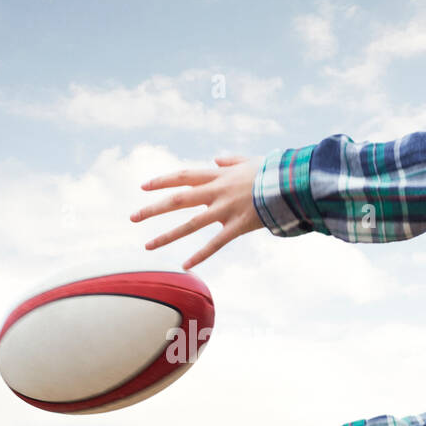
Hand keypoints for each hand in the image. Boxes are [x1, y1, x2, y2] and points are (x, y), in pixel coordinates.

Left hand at [130, 154, 262, 268]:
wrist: (293, 183)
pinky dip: (199, 255)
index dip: (162, 181)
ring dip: (167, 236)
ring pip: (190, 225)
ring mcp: (226, 210)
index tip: (143, 187)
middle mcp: (217, 192)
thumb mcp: (250, 161)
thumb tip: (216, 159)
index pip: (183, 176)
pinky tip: (184, 265)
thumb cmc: (273, 172)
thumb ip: (231, 161)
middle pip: (178, 200)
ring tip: (147, 246)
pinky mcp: (238, 227)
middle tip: (132, 217)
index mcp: (219, 176)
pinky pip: (215, 244)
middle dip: (153, 208)